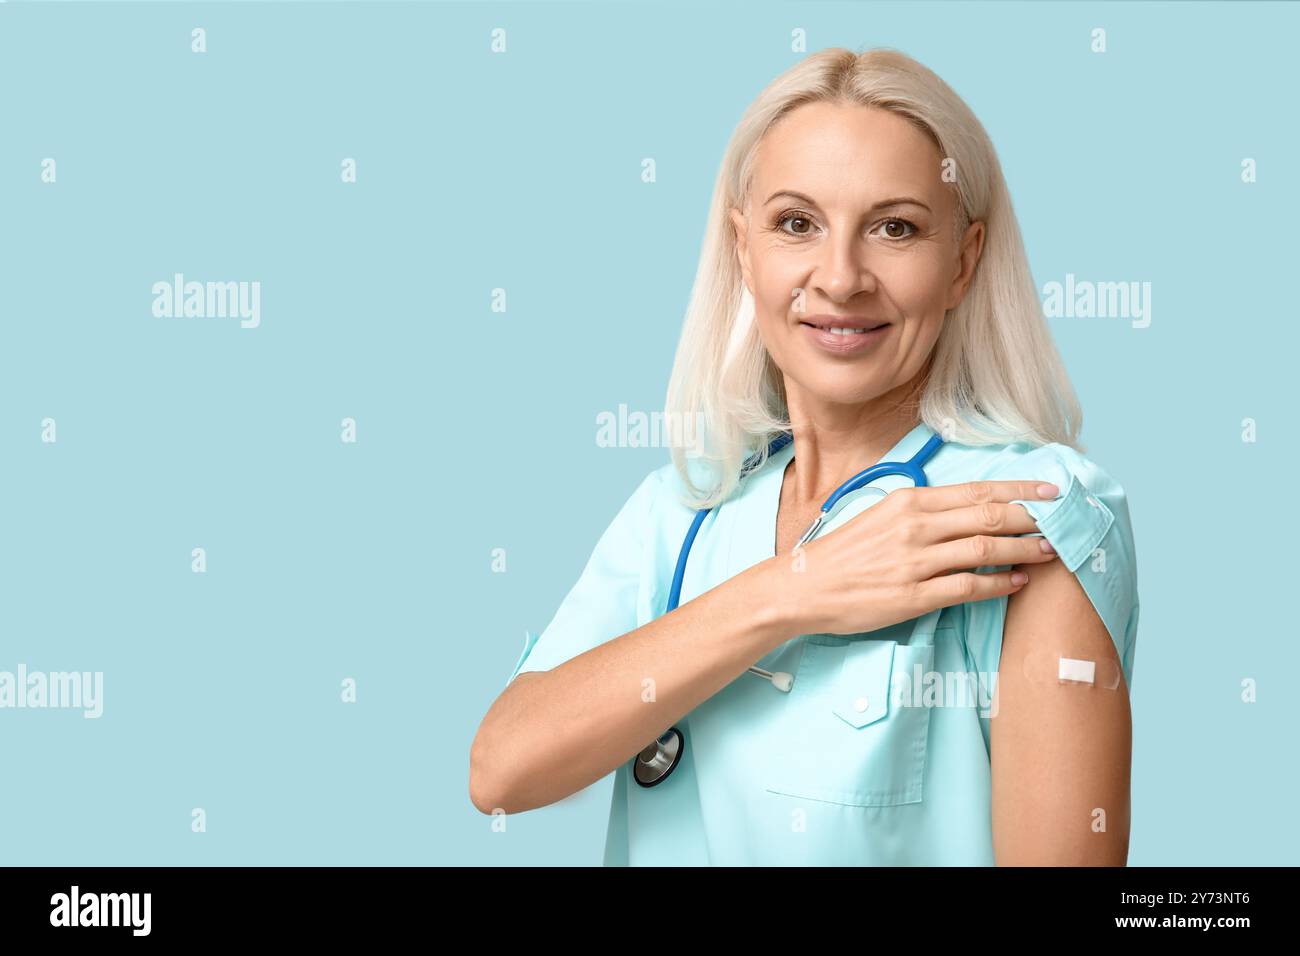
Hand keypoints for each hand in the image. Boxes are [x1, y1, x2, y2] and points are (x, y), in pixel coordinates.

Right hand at [772, 479, 1060, 635]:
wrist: (806, 587)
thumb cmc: (845, 552)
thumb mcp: (880, 515)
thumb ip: (921, 510)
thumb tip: (963, 508)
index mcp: (909, 502)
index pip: (977, 491)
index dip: (1020, 489)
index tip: (1051, 488)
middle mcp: (916, 527)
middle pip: (989, 517)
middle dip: (1033, 518)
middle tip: (1064, 519)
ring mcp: (916, 563)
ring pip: (985, 551)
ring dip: (1024, 550)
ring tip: (1050, 551)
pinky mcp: (914, 596)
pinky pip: (967, 588)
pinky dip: (998, 584)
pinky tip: (1017, 582)